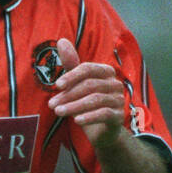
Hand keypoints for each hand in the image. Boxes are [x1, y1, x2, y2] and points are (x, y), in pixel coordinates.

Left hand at [48, 37, 124, 152]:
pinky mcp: (119, 116)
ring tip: (58, 112)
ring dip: (74, 106)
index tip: (56, 85)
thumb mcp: (77, 85)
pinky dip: (89, 117)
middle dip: (68, 94)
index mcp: (105, 72)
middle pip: (90, 85)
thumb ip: (71, 65)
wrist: (102, 131)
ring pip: (95, 100)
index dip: (72, 75)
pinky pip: (104, 114)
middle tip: (52, 104)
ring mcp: (119, 100)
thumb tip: (61, 41)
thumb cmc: (87, 105)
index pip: (89, 69)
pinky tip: (76, 121)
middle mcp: (114, 83)